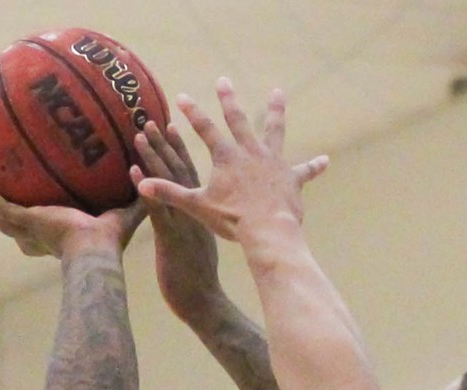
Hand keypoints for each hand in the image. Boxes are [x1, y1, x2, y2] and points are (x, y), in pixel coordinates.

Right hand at [0, 182, 145, 258]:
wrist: (95, 253)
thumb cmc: (111, 244)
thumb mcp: (125, 217)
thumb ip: (137, 200)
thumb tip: (152, 182)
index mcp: (64, 241)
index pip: (50, 240)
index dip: (43, 233)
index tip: (41, 224)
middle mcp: (45, 239)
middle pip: (22, 234)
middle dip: (10, 225)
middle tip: (0, 214)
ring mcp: (34, 231)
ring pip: (7, 222)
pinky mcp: (29, 222)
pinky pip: (5, 209)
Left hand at [133, 121, 224, 326]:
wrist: (205, 303)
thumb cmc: (198, 281)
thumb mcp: (195, 249)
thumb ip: (189, 231)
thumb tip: (182, 225)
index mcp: (203, 213)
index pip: (191, 176)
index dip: (180, 150)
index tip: (172, 125)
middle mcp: (195, 213)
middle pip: (180, 171)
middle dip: (166, 143)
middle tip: (152, 117)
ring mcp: (184, 223)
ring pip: (168, 184)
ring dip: (153, 156)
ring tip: (140, 132)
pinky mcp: (172, 238)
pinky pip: (157, 208)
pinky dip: (145, 186)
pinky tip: (132, 168)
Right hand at [134, 80, 328, 244]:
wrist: (268, 231)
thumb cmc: (232, 220)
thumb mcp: (197, 207)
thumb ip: (169, 193)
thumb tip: (141, 184)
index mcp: (227, 158)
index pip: (205, 130)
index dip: (193, 113)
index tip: (184, 97)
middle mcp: (251, 153)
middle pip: (239, 121)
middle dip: (230, 100)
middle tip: (224, 81)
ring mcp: (273, 163)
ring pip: (274, 131)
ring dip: (276, 112)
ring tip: (278, 93)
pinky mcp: (292, 179)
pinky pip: (304, 172)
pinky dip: (314, 167)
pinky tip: (325, 161)